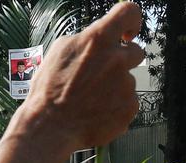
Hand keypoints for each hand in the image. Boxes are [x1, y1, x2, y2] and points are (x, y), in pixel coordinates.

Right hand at [25, 2, 144, 148]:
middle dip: (124, 59)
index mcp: (98, 40)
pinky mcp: (130, 108)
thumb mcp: (60, 51)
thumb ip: (86, 41)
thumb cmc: (49, 89)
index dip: (132, 19)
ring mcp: (127, 86)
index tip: (128, 31)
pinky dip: (117, 106)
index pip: (128, 12)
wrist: (51, 127)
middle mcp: (117, 60)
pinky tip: (97, 112)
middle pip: (136, 52)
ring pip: (128, 81)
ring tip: (91, 99)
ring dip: (115, 87)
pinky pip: (128, 102)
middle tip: (105, 72)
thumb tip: (101, 39)